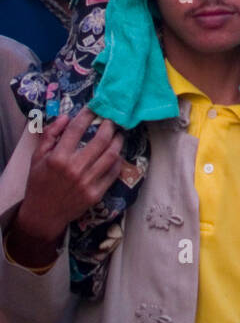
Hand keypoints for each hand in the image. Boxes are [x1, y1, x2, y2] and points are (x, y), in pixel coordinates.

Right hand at [9, 109, 122, 262]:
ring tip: (119, 134)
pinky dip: (117, 160)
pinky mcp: (96, 194)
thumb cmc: (39, 183)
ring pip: (111, 155)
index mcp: (58, 158)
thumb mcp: (37, 157)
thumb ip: (50, 135)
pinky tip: (117, 154)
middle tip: (112, 119)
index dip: (88, 114)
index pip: (77, 129)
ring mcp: (87, 182)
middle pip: (101, 139)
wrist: (43, 215)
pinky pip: (113, 173)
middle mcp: (74, 169)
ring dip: (118, 141)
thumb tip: (66, 116)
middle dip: (110, 125)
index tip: (95, 107)